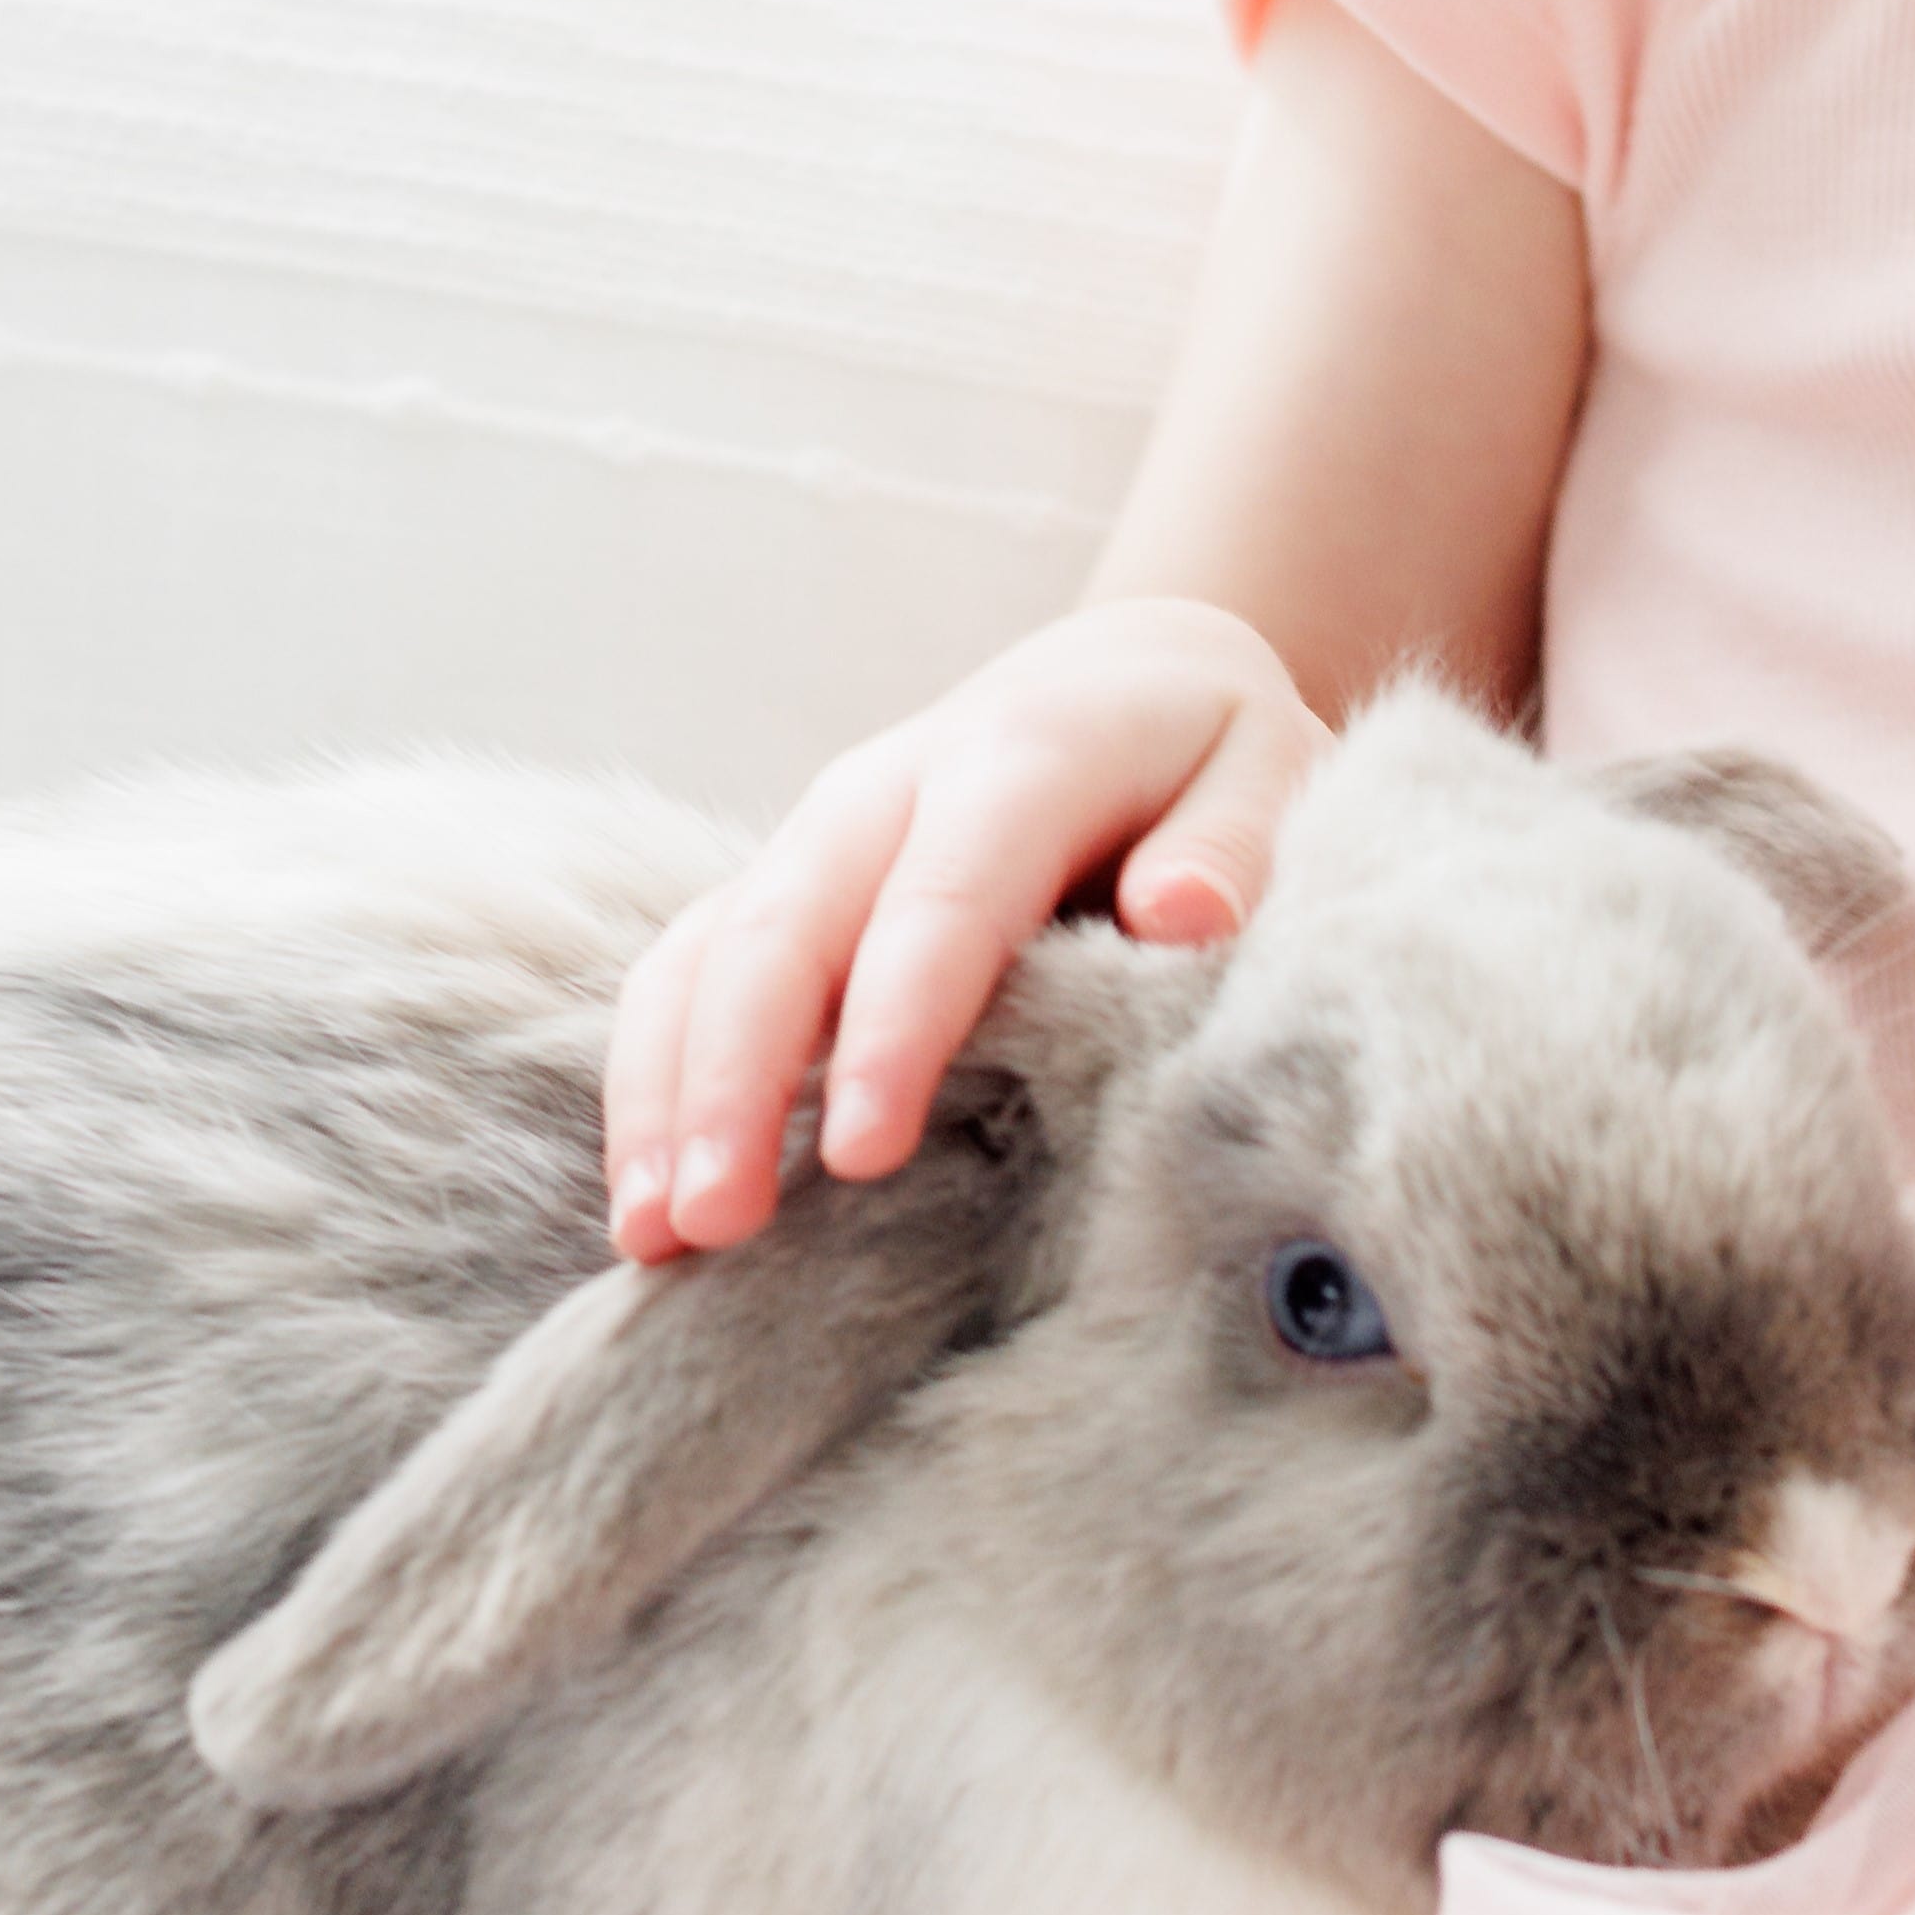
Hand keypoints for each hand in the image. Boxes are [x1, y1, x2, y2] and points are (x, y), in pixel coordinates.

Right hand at [601, 598, 1328, 1258]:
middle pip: (783, 929)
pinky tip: (645, 1198)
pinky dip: (654, 1079)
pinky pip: (688, 976)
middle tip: (713, 1224)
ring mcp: (818, 838)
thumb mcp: (1269, 765)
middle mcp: (888, 788)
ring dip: (667, 1092)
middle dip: (736, 1079)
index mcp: (1017, 758)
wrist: (1127, 676)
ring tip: (654, 1238)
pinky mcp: (783, 888)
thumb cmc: (1207, 751)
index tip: (865, 1149)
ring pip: (706, 954)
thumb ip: (1234, 842)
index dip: (893, 1024)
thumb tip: (1184, 915)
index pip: (941, 899)